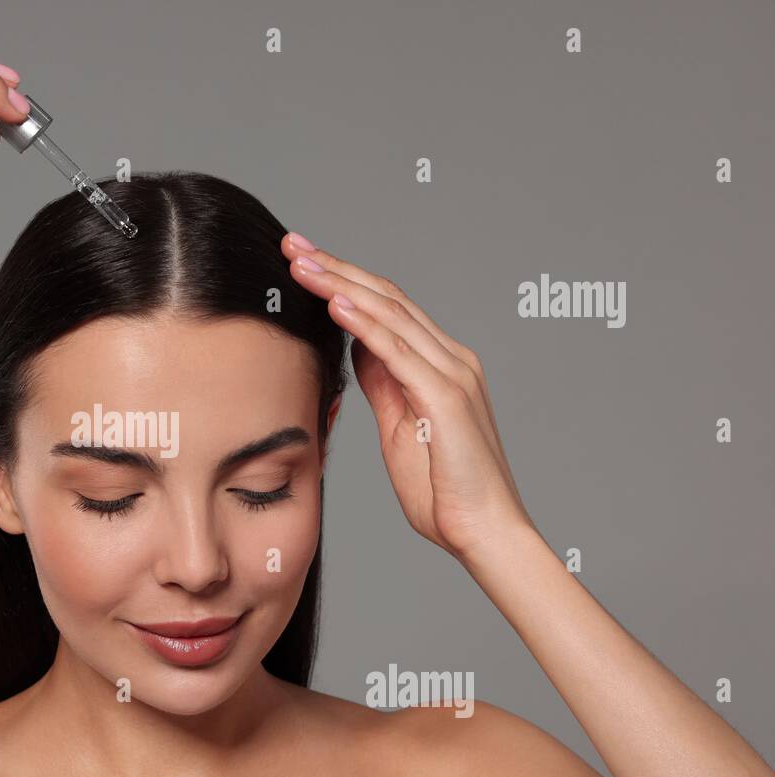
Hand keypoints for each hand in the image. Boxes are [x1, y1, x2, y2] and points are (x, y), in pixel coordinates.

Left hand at [282, 233, 535, 562]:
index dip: (343, 280)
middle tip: (292, 242)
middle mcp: (450, 358)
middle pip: (386, 298)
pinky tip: (335, 304)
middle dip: (336, 267)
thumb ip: (383, 385)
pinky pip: (399, 352)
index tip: (303, 261)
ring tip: (302, 262)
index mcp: (440, 365)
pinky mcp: (447, 396)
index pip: (386, 308)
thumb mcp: (399, 428)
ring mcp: (452, 373)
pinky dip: (365, 324)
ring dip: (341, 284)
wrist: (485, 532)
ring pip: (390, 314)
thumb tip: (358, 349)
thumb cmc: (444, 490)